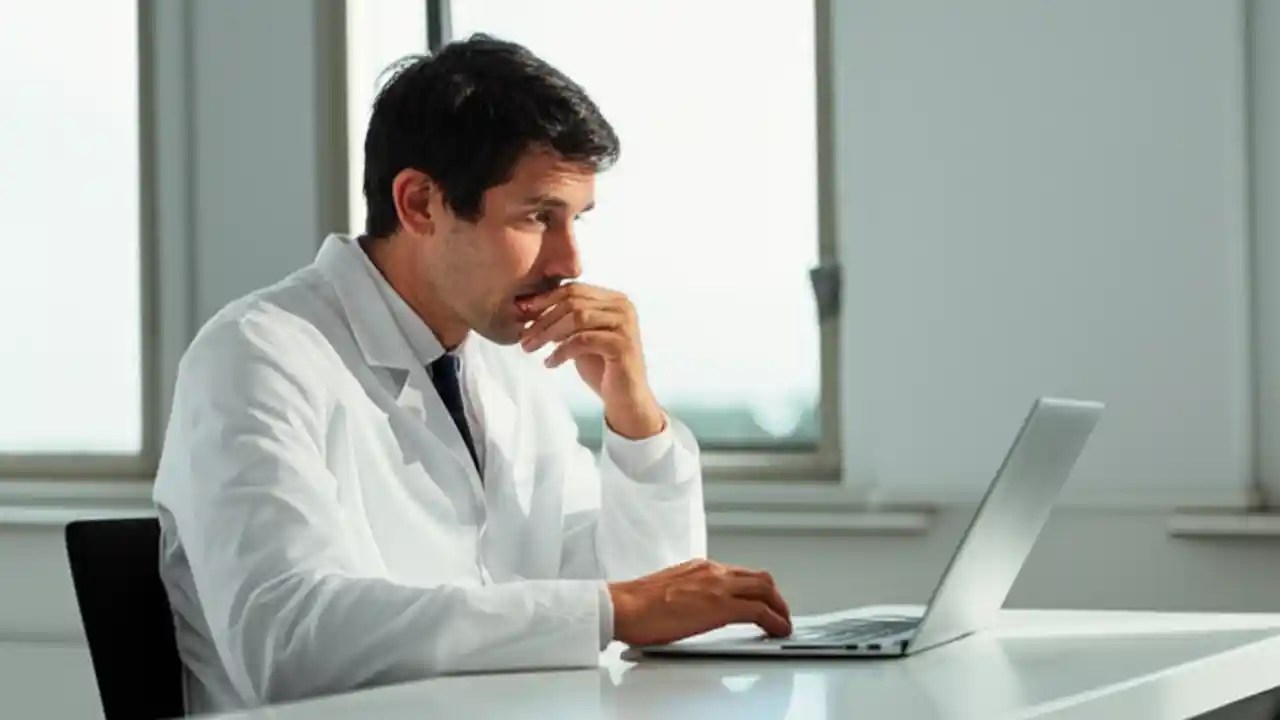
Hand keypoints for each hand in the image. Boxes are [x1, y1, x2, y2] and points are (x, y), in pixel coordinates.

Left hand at [518, 283, 664, 438]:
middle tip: (524, 335)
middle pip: (574, 301)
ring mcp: (625, 325)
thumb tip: (532, 308)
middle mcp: (623, 307)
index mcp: (615, 300)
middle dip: (544, 318)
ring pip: (577, 318)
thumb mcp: (580, 338)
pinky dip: (561, 351)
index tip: (524, 311)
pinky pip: (582, 340)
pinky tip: (550, 363)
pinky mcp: (622, 344)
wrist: (625, 399)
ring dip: (548, 333)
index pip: (575, 289)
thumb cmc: (602, 368)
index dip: (546, 298)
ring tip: (531, 348)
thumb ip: (565, 320)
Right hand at [608, 559, 792, 645]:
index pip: (739, 573)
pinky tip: (778, 630)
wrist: (623, 606)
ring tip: (782, 622)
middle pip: (759, 578)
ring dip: (779, 607)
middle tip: (780, 612)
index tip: (762, 601)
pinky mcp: (720, 606)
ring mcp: (718, 586)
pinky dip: (774, 620)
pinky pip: (758, 610)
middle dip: (775, 596)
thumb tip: (693, 608)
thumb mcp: (669, 591)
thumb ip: (688, 593)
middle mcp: (712, 571)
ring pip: (764, 589)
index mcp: (700, 567)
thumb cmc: (636, 604)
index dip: (757, 588)